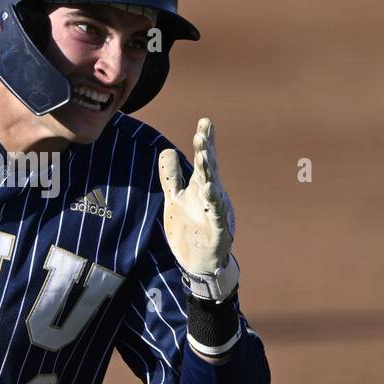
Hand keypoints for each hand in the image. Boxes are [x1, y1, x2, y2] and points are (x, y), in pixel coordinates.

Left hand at [157, 117, 239, 301]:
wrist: (200, 262)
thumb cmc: (190, 228)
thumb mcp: (176, 198)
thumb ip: (172, 176)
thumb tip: (166, 149)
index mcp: (200, 187)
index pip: (203, 160)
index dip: (205, 141)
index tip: (204, 121)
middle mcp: (210, 196)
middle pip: (208, 170)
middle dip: (205, 152)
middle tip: (201, 135)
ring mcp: (214, 213)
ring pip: (213, 188)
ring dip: (209, 172)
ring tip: (204, 155)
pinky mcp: (217, 231)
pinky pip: (215, 215)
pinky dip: (213, 203)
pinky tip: (210, 189)